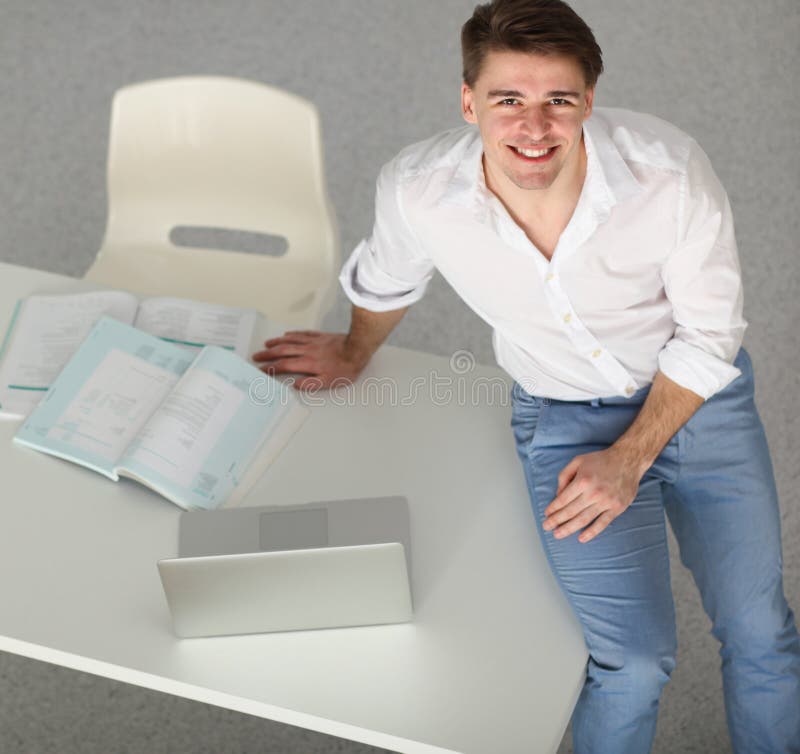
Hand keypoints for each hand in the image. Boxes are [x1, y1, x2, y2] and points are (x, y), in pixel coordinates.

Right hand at [252, 331, 368, 389]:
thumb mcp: (329, 382)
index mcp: (308, 363)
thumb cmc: (345, 368)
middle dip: (268, 354)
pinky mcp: (320, 336)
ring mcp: (313, 342)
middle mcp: (307, 350)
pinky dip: (292, 334)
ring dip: (277, 342)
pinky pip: (302, 333)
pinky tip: (287, 334)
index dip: (271, 368)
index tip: (261, 369)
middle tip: (256, 356)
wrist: (358, 349)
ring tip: (267, 344)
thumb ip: (311, 384)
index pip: (284, 365)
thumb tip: (295, 384)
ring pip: (290, 340)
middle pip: (283, 351)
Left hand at [542, 447, 644, 543]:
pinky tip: (581, 538)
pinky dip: (591, 532)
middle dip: (556, 521)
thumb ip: (564, 476)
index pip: (563, 499)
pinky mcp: (617, 508)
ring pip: (584, 519)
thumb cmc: (600, 460)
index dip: (553, 508)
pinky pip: (602, 523)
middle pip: (570, 511)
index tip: (546, 514)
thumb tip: (558, 495)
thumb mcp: (578, 461)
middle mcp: (593, 493)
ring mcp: (606, 502)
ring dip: (569, 528)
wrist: (628, 460)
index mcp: (582, 481)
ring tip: (558, 534)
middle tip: (547, 527)